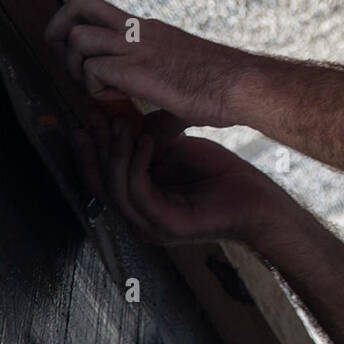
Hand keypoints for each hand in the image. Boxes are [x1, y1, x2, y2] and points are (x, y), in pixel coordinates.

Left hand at [44, 0, 242, 127]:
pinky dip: (96, 91)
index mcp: (147, 30)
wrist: (243, 86)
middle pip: (76, 6)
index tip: (78, 57)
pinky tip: (120, 101)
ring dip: (78, 69)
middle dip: (59, 35)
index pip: (94, 6)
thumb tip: (154, 131)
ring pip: (78, 40)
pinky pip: (94, 71)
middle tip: (73, 66)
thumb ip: (159, 104)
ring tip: (101, 90)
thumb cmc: (223, 88)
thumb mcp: (183, 85)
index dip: (73, 26)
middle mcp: (138, 31)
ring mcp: (137, 47)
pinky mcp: (138, 69)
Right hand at [73, 107, 294, 246]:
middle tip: (93, 117)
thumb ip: (149, 140)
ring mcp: (151, 226)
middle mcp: (139, 219)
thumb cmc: (220, 176)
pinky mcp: (167, 226)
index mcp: (138, 202)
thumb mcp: (176, 150)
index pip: (100, 178)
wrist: (256, 198)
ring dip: (115, 153)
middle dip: (94, 148)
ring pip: (115, 190)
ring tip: (121, 124)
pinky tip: (145, 141)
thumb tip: (123, 117)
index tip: (87, 116)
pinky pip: (139, 193)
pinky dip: (137, 165)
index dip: (90, 148)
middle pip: (99, 186)